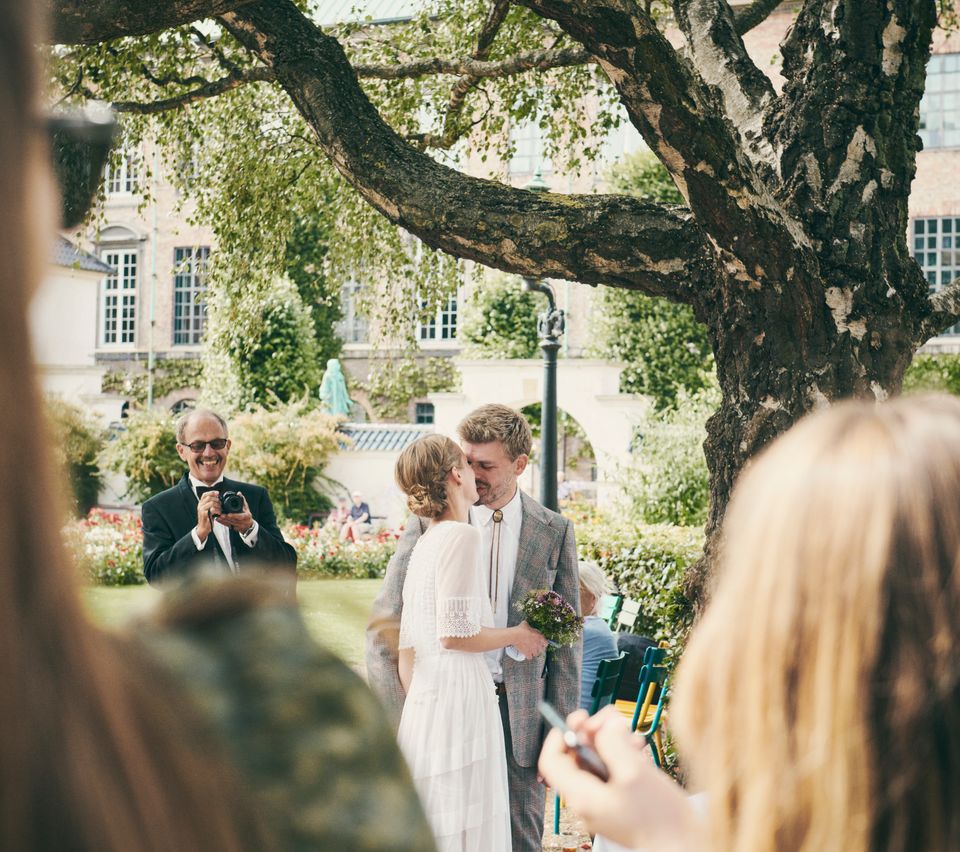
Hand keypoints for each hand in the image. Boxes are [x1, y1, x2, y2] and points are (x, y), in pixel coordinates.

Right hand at [196, 490, 221, 538]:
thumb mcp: (208, 509)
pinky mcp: (204, 514)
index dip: (212, 492)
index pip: (205, 494)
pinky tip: (218, 513)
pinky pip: (212, 509)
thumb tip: (218, 497)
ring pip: (212, 503)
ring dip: (218, 506)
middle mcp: (200, 506)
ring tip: (220, 510)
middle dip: (217, 500)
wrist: (203, 528)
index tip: (218, 493)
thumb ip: (210, 503)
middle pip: (209, 498)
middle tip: (220, 504)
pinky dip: (217, 510)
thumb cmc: (207, 518)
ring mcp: (201, 510)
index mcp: (201, 504)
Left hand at [216, 493, 253, 534]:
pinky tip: (218, 520)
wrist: (248, 524)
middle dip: (227, 518)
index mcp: (246, 516)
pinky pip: (228, 526)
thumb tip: (239, 493)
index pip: (240, 516)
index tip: (228, 514)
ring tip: (218, 516)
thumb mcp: (246, 506)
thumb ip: (242, 499)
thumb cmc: (246, 513)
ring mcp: (239, 526)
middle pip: (234, 520)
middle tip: (221, 515)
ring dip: (223, 520)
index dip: (234, 515)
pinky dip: (222, 523)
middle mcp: (243, 522)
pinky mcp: (234, 528)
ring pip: (230, 523)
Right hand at [512, 621, 548, 658]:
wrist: (514, 635)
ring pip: (536, 654)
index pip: (546, 643)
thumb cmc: (520, 629)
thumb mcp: (526, 624)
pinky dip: (528, 656)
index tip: (541, 642)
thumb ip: (529, 627)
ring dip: (534, 652)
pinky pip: (530, 658)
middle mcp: (538, 644)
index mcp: (539, 637)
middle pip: (542, 650)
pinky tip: (527, 653)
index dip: (543, 643)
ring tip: (531, 650)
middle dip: (539, 648)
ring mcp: (533, 650)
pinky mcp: (527, 653)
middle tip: (535, 646)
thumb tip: (528, 625)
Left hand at [538, 707, 695, 850]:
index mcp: (582, 797)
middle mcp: (588, 801)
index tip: (580, 719)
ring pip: (597, 761)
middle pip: (576, 757)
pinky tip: (638, 749)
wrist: (684, 848)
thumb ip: (613, 742)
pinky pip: (613, 772)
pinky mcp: (620, 803)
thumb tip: (604, 725)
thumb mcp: (634, 771)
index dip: (561, 734)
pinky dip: (623, 756)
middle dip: (593, 733)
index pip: (551, 761)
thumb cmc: (660, 821)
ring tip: (631, 734)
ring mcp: (604, 803)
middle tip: (611, 719)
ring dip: (612, 742)